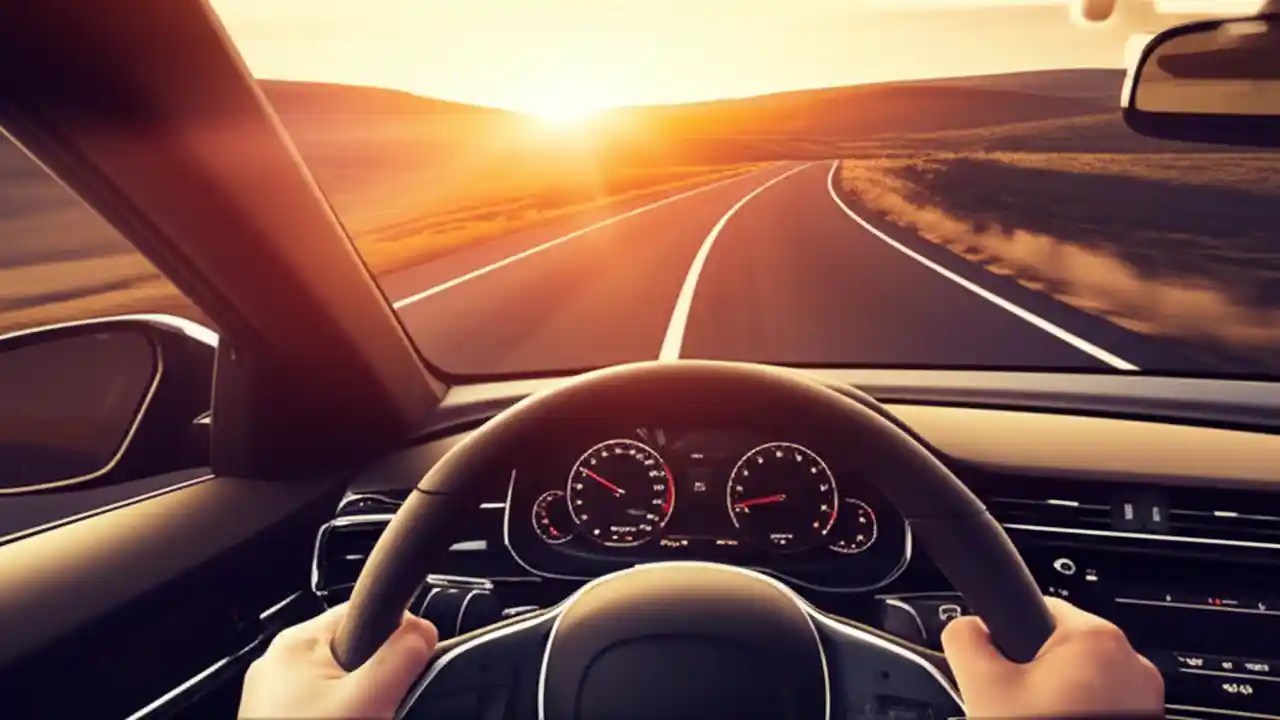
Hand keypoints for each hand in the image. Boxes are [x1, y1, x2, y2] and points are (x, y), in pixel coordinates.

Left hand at [239, 603, 436, 718]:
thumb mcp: (368, 702)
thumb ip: (400, 659)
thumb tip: (423, 629)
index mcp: (296, 642)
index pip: (364, 612)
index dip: (395, 637)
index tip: (408, 666)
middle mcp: (278, 663)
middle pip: (353, 651)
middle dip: (374, 679)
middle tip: (380, 710)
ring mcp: (272, 696)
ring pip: (338, 684)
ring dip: (357, 703)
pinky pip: (320, 707)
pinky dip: (338, 718)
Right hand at [942, 597, 1163, 718]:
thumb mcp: (983, 687)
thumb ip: (965, 639)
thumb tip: (965, 626)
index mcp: (1095, 639)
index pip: (1036, 606)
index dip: (1007, 637)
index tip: (1001, 668)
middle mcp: (1132, 663)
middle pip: (1058, 648)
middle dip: (1032, 674)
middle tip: (1015, 708)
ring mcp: (1145, 700)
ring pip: (1080, 680)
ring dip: (1055, 699)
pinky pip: (1101, 705)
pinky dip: (1077, 715)